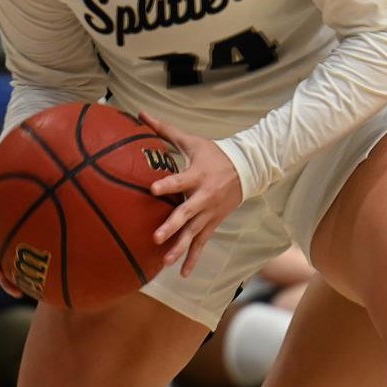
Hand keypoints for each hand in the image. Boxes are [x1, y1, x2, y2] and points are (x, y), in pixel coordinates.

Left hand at [141, 114, 239, 276]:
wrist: (246, 169)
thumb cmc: (213, 153)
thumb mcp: (191, 140)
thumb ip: (164, 130)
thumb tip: (140, 113)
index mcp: (198, 175)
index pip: (180, 180)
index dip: (167, 185)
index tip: (152, 189)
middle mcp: (204, 197)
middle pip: (187, 213)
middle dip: (172, 226)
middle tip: (156, 237)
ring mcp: (210, 213)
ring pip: (194, 233)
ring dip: (180, 247)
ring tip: (165, 260)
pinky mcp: (213, 223)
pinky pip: (202, 242)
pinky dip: (193, 258)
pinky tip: (183, 273)